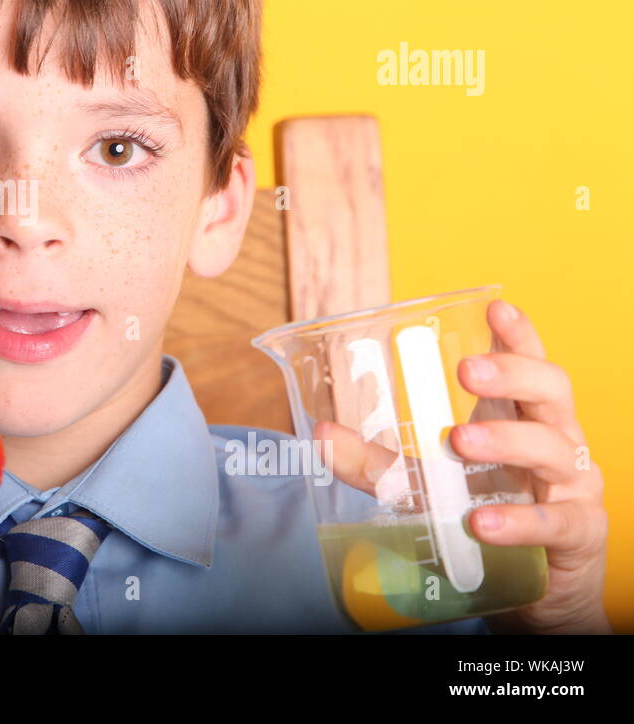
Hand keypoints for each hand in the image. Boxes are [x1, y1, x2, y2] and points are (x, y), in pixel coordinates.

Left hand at [315, 298, 611, 633]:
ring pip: (553, 449)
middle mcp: (555, 442)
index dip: (518, 335)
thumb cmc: (484, 516)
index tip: (495, 307)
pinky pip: (554, 523)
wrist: (533, 592)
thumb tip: (322, 437)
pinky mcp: (577, 535)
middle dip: (512, 373)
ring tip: (459, 442)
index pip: (529, 364)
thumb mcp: (425, 486)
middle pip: (550, 392)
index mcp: (521, 418)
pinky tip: (480, 523)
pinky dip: (517, 522)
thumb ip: (376, 463)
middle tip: (465, 370)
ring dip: (506, 440)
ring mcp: (572, 487)